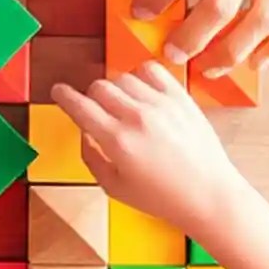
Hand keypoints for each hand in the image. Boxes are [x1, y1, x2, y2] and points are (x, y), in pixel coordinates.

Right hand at [52, 62, 247, 235]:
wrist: (209, 195)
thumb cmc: (163, 198)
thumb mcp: (115, 187)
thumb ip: (91, 157)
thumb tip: (84, 132)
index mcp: (118, 141)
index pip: (80, 106)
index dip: (64, 96)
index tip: (59, 91)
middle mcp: (138, 117)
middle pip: (99, 87)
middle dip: (90, 97)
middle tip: (96, 110)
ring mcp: (161, 104)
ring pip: (123, 77)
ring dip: (116, 88)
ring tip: (123, 106)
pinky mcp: (181, 98)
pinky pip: (152, 70)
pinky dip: (141, 76)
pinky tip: (142, 93)